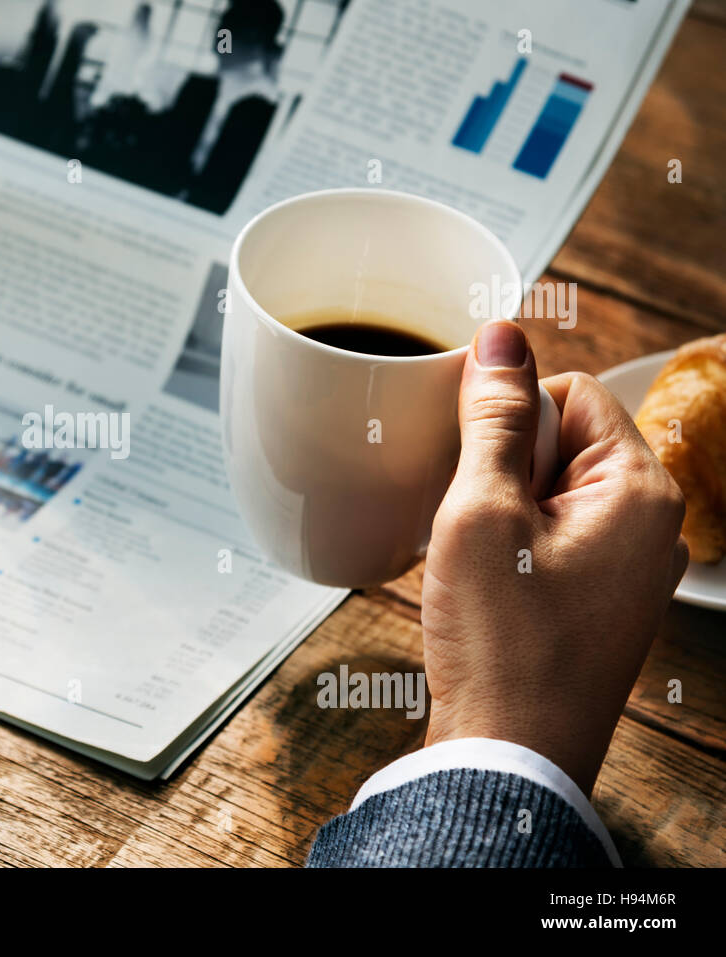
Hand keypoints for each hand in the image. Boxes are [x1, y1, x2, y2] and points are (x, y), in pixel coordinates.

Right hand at [421, 320, 687, 794]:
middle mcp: (651, 525)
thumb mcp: (481, 514)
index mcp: (641, 492)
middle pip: (566, 439)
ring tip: (475, 558)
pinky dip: (511, 542)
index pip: (571, 393)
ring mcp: (628, 566)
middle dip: (502, 464)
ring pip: (553, 488)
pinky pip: (554, 534)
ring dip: (501, 505)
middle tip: (470, 522)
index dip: (506, 416)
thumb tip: (502, 336)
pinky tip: (484, 581)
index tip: (468, 465)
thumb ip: (493, 419)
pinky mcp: (600, 598)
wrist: (507, 754)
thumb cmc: (500, 644)